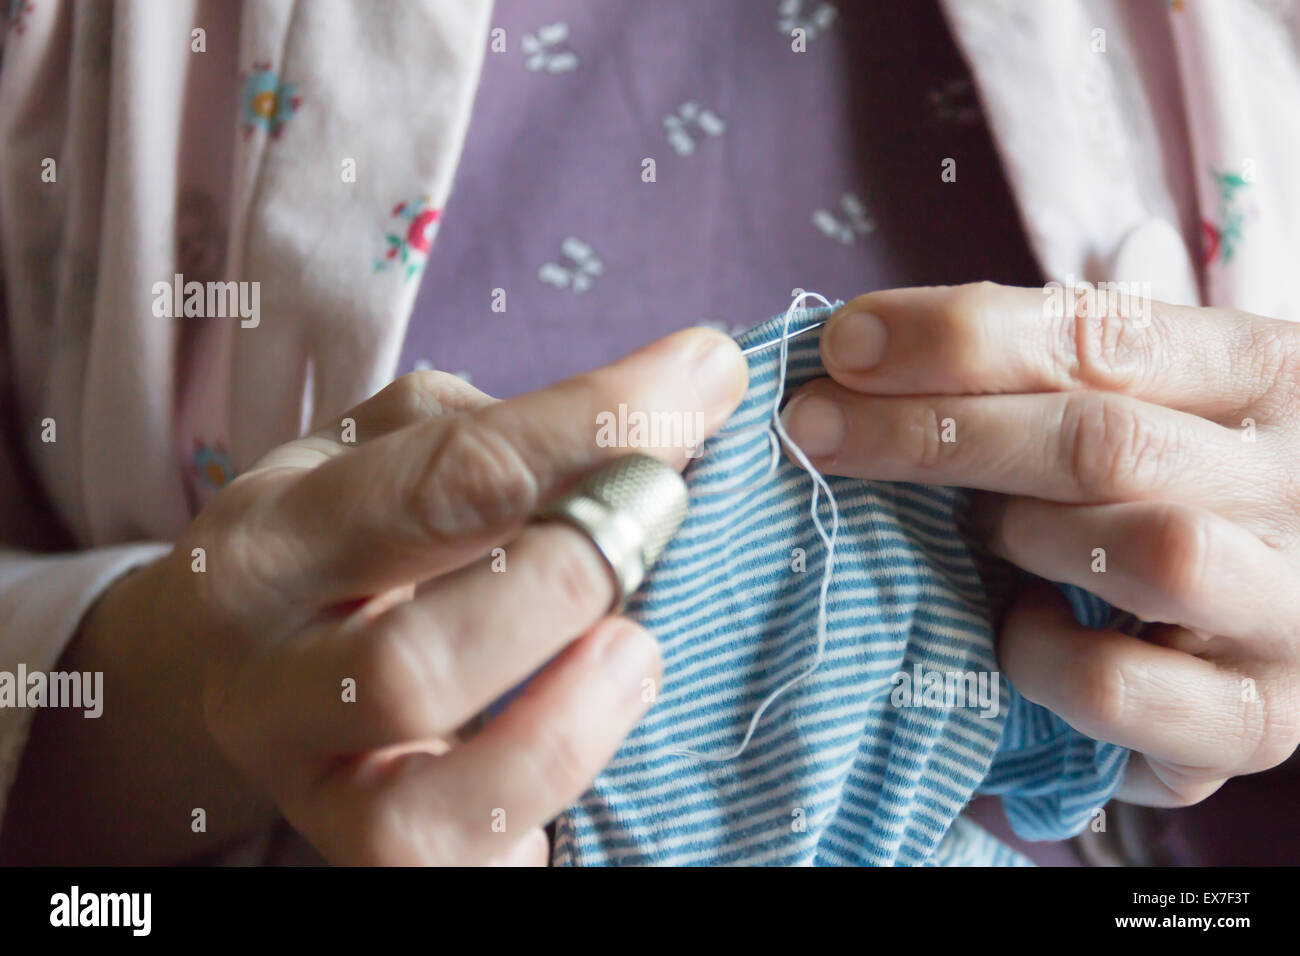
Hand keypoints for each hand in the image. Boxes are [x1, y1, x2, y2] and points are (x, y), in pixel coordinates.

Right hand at [7, 328, 746, 864]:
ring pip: (428, 807)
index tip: (704, 378)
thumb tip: (664, 402)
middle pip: (419, 664)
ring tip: (637, 647)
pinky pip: (465, 867)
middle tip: (670, 509)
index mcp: (266, 547)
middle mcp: (263, 684)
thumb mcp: (373, 456)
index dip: (592, 430)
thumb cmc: (341, 545)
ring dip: (568, 727)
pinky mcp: (376, 864)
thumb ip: (489, 430)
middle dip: (573, 580)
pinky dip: (547, 809)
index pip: (444, 484)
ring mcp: (315, 793)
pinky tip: (599, 730)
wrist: (244, 670)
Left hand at [780, 281, 1299, 806]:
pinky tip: (1016, 631)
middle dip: (936, 432)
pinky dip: (1041, 658)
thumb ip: (1035, 374)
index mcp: (1268, 374)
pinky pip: (1122, 687)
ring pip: (1150, 553)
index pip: (1105, 335)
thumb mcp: (1135, 402)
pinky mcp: (1252, 719)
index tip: (843, 344)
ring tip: (976, 535)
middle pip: (1105, 442)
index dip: (959, 335)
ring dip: (1023, 537)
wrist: (1287, 599)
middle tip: (817, 428)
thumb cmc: (1174, 485)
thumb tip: (858, 356)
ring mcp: (1288, 611)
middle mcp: (1298, 486)